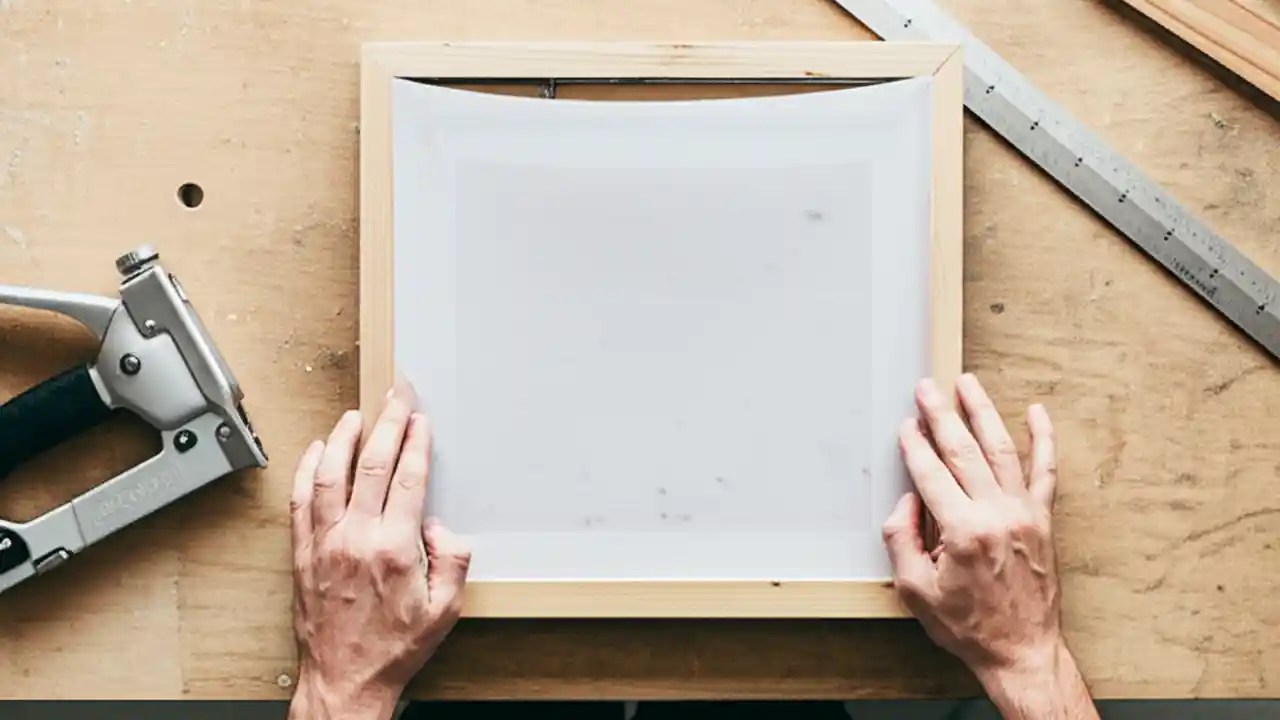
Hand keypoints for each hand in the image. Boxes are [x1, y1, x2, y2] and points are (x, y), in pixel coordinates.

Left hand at [288, 383, 470, 719]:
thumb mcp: (446, 611)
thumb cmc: (393, 650)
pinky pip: (301, 501)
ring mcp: (325, 543)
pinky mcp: (303, 554)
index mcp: (394, 548)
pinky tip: (315, 452)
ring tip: (356, 415)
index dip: (417, 443)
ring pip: (330, 474)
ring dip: (343, 438)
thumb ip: (454, 561)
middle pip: (371, 464)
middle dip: (388, 422)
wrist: (345, 681)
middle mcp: (356, 538)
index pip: (408, 478)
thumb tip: (443, 529)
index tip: (421, 421)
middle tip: (397, 395)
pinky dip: (307, 470)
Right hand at [883, 374, 1096, 718]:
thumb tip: (907, 502)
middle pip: (962, 451)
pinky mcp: (1042, 520)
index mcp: (962, 531)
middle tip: (926, 388)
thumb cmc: (968, 626)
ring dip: (982, 412)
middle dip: (941, 415)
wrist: (1021, 651)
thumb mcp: (914, 591)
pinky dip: (1043, 439)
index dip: (914, 446)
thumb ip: (901, 539)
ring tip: (968, 385)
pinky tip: (1037, 413)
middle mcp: (996, 515)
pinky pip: (1045, 471)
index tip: (905, 425)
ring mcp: (1024, 514)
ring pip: (1001, 450)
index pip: (930, 474)